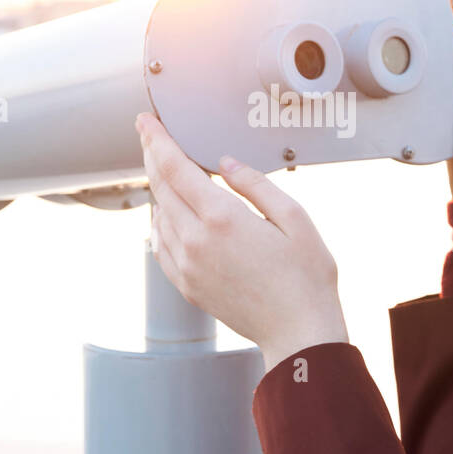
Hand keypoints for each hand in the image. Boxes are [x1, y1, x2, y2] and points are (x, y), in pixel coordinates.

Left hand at [134, 111, 348, 369]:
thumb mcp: (295, 218)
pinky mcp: (188, 286)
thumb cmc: (307, 277)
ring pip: (158, 216)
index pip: (174, 168)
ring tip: (165, 170)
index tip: (146, 120)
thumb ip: (255, 185)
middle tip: (149, 134)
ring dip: (158, 189)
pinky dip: (159, 223)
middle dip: (152, 156)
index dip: (156, 140)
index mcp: (222, 218)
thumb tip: (225, 164)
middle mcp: (196, 241)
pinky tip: (167, 215)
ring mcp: (188, 267)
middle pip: (160, 188)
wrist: (299, 333)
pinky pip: (161, 246)